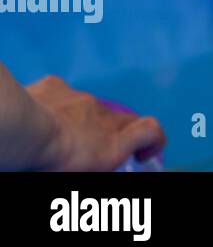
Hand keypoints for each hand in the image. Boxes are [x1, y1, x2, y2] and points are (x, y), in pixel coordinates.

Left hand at [27, 76, 164, 171]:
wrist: (24, 134)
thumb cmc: (60, 157)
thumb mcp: (104, 159)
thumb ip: (126, 146)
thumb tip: (142, 145)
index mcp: (114, 136)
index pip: (150, 128)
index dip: (153, 141)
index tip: (141, 155)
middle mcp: (102, 112)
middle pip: (118, 117)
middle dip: (111, 132)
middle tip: (89, 152)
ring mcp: (78, 97)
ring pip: (87, 106)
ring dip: (80, 121)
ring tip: (57, 137)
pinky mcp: (55, 86)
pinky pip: (61, 93)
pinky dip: (57, 105)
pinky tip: (41, 116)